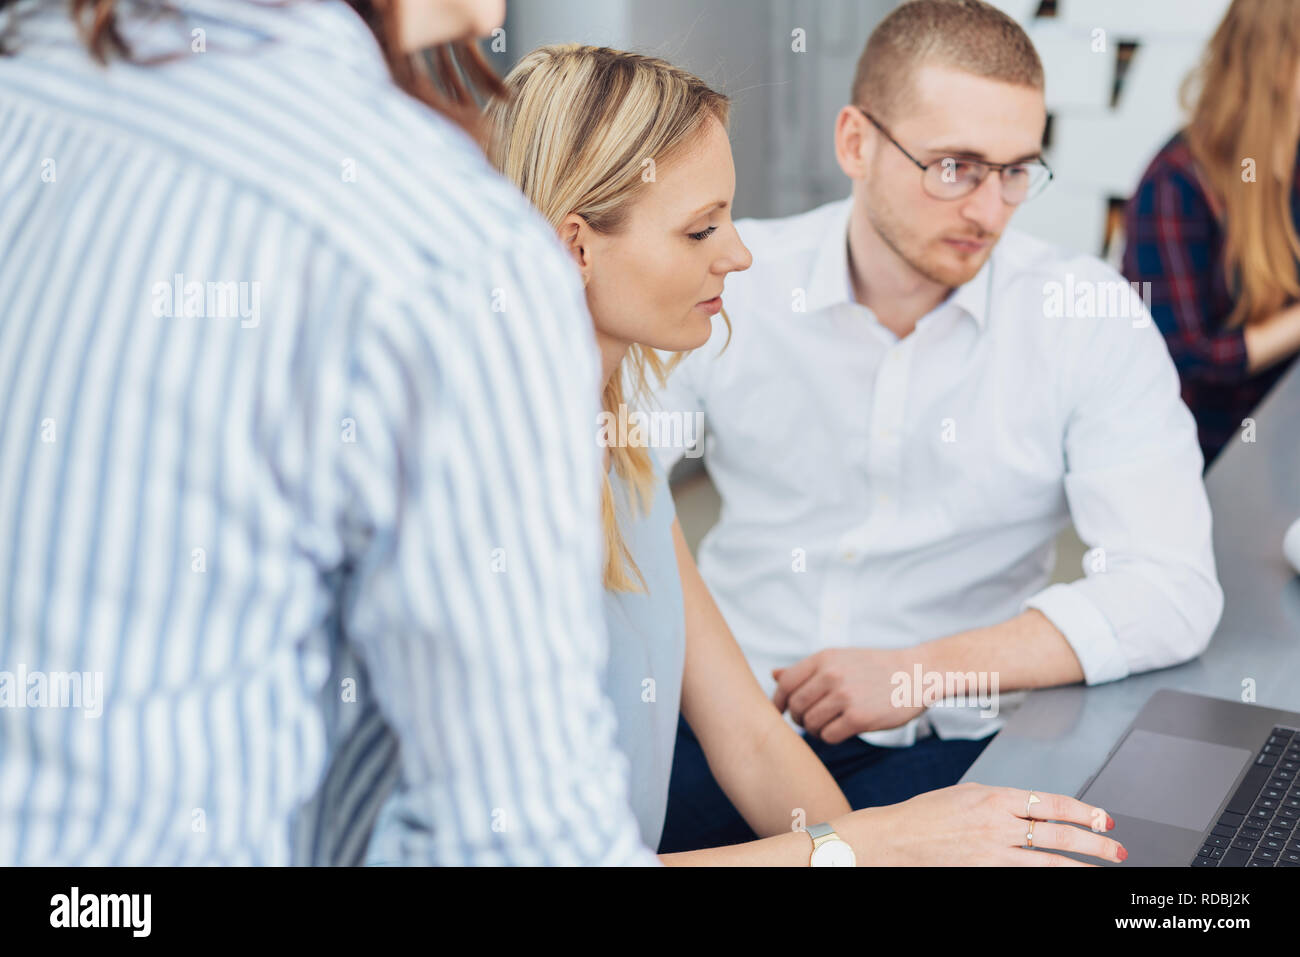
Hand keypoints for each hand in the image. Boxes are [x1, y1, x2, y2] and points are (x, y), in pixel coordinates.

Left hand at [772, 647, 922, 742]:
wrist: (916, 674)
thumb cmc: (875, 668)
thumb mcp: (839, 659)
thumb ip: (806, 669)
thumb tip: (774, 674)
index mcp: (823, 659)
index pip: (785, 683)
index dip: (778, 702)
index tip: (782, 712)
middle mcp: (831, 675)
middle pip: (796, 707)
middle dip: (798, 719)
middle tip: (808, 721)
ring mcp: (845, 697)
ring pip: (810, 724)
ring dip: (815, 730)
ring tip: (827, 726)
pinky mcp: (859, 718)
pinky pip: (829, 736)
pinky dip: (830, 737)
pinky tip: (840, 731)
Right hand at [835, 782, 1126, 865]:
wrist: (893, 838)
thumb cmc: (924, 815)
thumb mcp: (966, 794)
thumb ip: (1002, 801)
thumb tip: (1036, 810)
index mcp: (993, 797)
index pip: (1052, 803)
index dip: (1084, 812)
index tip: (1104, 818)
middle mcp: (996, 824)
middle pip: (1058, 834)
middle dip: (1094, 843)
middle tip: (1116, 849)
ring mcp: (991, 853)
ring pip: (1048, 861)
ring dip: (1080, 866)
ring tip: (1102, 869)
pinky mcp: (983, 872)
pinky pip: (1025, 877)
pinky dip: (1047, 878)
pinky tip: (1061, 879)